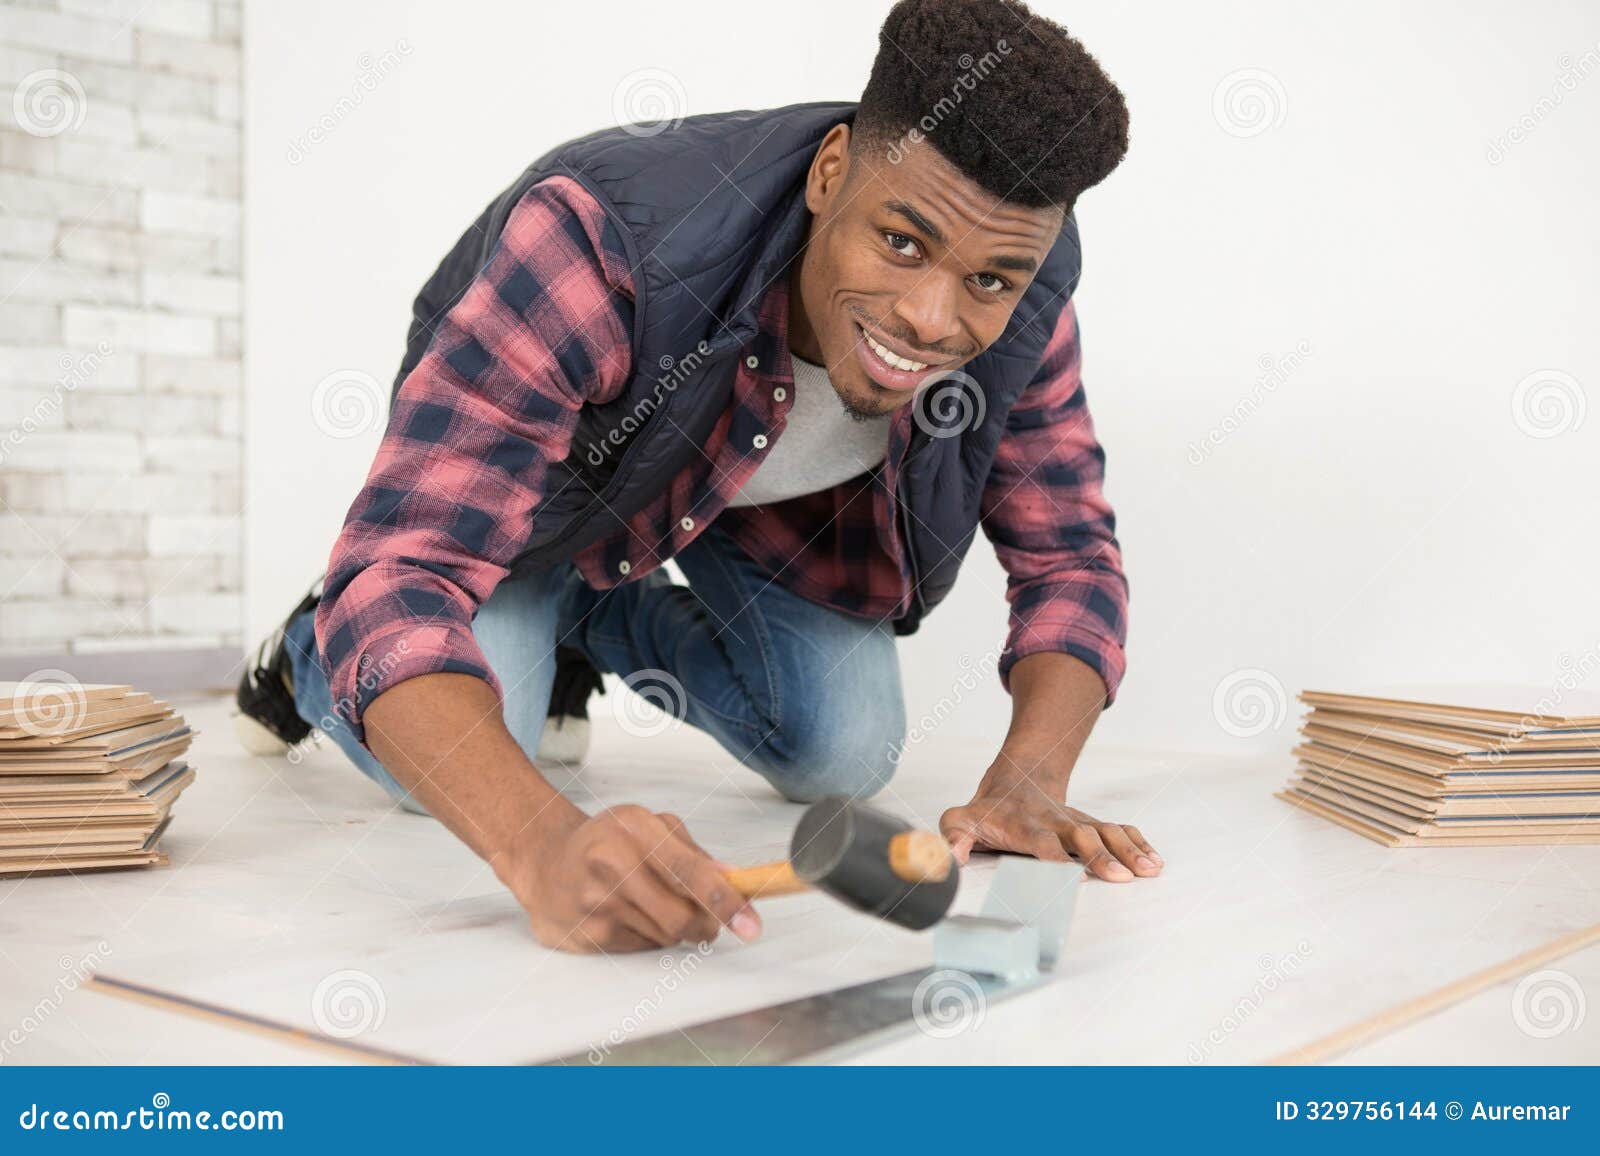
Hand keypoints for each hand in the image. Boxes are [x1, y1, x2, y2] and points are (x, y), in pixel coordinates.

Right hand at [493, 803, 762, 952]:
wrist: (544, 861)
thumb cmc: (606, 841)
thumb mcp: (647, 826)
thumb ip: (691, 850)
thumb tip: (733, 878)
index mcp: (634, 827)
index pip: (690, 870)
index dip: (725, 900)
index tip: (751, 924)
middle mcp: (612, 862)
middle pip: (682, 916)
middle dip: (706, 924)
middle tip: (708, 921)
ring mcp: (596, 901)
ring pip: (665, 936)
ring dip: (675, 930)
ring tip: (651, 905)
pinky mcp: (587, 934)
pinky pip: (641, 947)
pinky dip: (646, 936)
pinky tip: (626, 915)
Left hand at [940, 790, 1162, 881]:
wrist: (1017, 780)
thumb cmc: (989, 811)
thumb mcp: (962, 819)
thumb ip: (954, 836)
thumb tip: (951, 858)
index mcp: (1025, 825)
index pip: (1041, 842)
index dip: (1055, 859)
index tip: (1072, 877)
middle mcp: (1056, 822)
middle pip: (1081, 836)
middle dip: (1100, 856)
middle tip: (1120, 877)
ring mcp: (1078, 821)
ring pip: (1106, 831)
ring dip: (1129, 850)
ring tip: (1150, 870)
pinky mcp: (1092, 823)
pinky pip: (1120, 829)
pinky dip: (1138, 843)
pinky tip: (1155, 860)